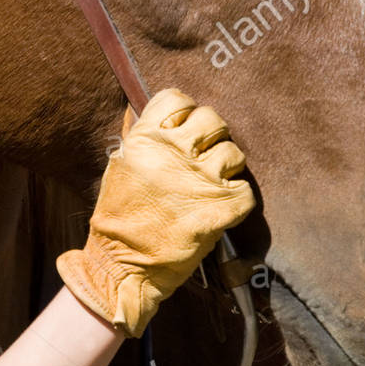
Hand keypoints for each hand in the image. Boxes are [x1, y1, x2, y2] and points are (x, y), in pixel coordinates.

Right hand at [56, 88, 255, 338]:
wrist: (121, 266)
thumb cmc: (118, 219)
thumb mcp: (120, 168)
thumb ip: (139, 140)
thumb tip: (149, 113)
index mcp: (144, 140)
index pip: (177, 99)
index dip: (186, 112)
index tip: (186, 128)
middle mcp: (172, 154)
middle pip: (213, 120)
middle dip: (213, 136)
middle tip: (206, 156)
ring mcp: (198, 181)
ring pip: (234, 153)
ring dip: (228, 168)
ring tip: (213, 185)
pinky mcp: (218, 209)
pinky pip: (246, 191)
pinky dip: (238, 201)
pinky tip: (222, 209)